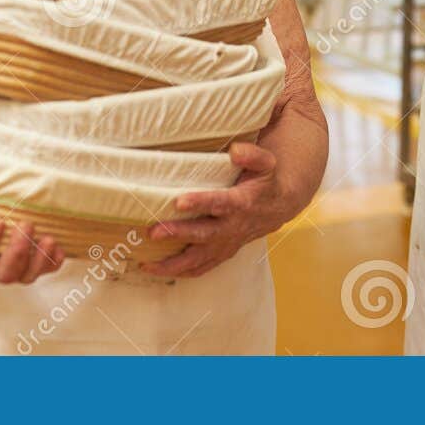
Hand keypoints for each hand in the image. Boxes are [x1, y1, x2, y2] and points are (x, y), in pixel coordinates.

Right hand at [0, 172, 63, 284]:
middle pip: (4, 274)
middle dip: (17, 251)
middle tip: (27, 224)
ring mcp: (13, 272)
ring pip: (26, 276)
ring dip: (38, 259)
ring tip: (49, 238)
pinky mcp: (31, 268)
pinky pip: (44, 271)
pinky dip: (53, 262)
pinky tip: (60, 247)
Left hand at [142, 143, 296, 277]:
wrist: (278, 206)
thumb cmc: (265, 181)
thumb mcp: (265, 163)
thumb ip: (252, 155)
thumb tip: (235, 151)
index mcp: (241, 203)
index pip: (219, 203)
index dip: (200, 203)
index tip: (179, 202)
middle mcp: (232, 227)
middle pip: (203, 234)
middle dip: (178, 234)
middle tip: (153, 232)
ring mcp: (226, 244)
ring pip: (198, 259)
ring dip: (172, 263)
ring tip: (146, 263)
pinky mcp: (221, 254)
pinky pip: (200, 268)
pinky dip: (179, 272)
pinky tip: (157, 270)